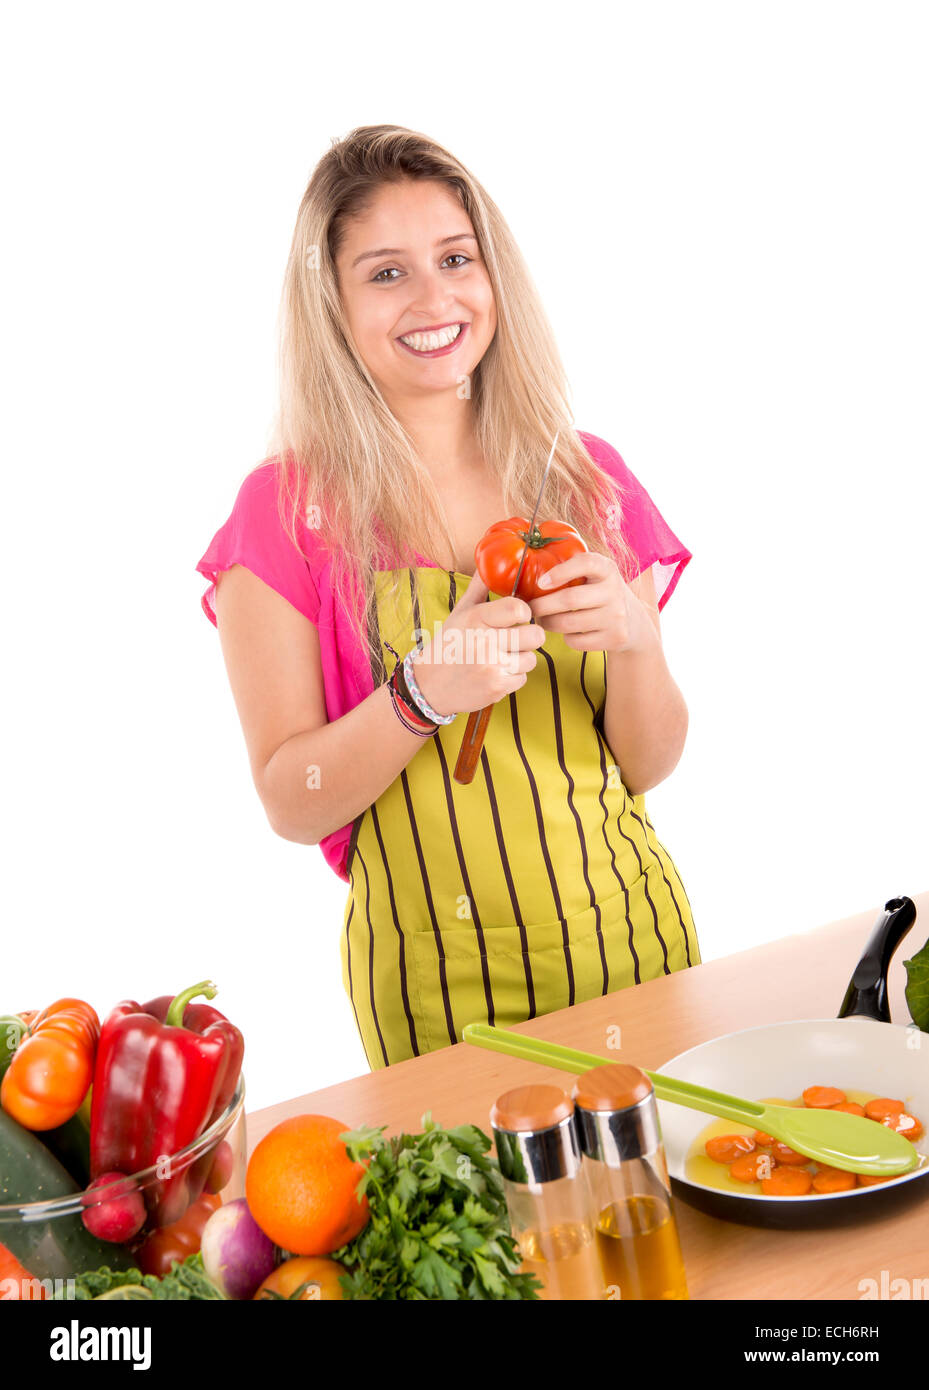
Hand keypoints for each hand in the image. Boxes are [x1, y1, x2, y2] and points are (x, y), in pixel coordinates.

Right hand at [411, 571, 546, 715]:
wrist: (429, 685)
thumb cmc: (448, 644)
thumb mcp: (460, 612)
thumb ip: (479, 586)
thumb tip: (489, 560)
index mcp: (476, 619)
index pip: (518, 608)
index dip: (525, 612)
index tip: (518, 616)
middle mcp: (484, 641)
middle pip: (535, 634)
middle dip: (530, 636)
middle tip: (517, 637)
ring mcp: (492, 666)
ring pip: (532, 658)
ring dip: (521, 658)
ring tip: (502, 657)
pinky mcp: (497, 687)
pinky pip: (523, 678)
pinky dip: (513, 677)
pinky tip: (496, 672)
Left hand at [528, 552, 656, 655]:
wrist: (634, 623)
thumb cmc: (601, 594)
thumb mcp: (596, 576)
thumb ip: (573, 570)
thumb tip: (528, 574)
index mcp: (607, 569)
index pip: (586, 563)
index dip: (561, 571)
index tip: (540, 582)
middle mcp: (615, 591)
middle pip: (569, 599)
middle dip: (542, 605)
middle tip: (530, 608)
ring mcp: (617, 616)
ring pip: (569, 623)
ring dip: (549, 623)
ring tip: (543, 620)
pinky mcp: (615, 638)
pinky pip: (577, 641)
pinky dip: (566, 638)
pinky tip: (567, 631)